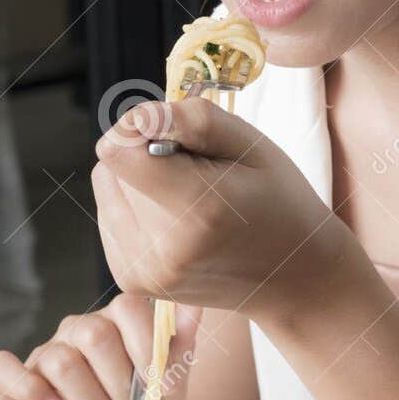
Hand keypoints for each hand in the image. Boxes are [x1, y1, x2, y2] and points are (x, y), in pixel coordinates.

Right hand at [0, 296, 200, 399]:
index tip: (160, 387)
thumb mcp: (170, 397)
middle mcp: (78, 331)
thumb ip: (180, 350)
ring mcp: (43, 356)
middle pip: (94, 334)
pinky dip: (30, 390)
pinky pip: (2, 369)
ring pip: (60, 360)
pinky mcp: (10, 385)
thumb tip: (195, 305)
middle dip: (119, 384)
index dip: (145, 346)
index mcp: (118, 323)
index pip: (128, 306)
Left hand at [91, 96, 357, 323]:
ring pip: (106, 188)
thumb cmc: (277, 200)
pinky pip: (110, 216)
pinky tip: (176, 219)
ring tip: (188, 196)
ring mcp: (143, 271)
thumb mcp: (252, 146)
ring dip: (137, 180)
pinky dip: (136, 208)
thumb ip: (194, 121)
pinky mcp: (132, 280)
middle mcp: (160, 249)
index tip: (174, 131)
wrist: (292, 277)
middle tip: (197, 171)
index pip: (117, 151)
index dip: (140, 128)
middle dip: (146, 154)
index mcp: (195, 210)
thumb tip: (136, 118)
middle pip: (113, 166)